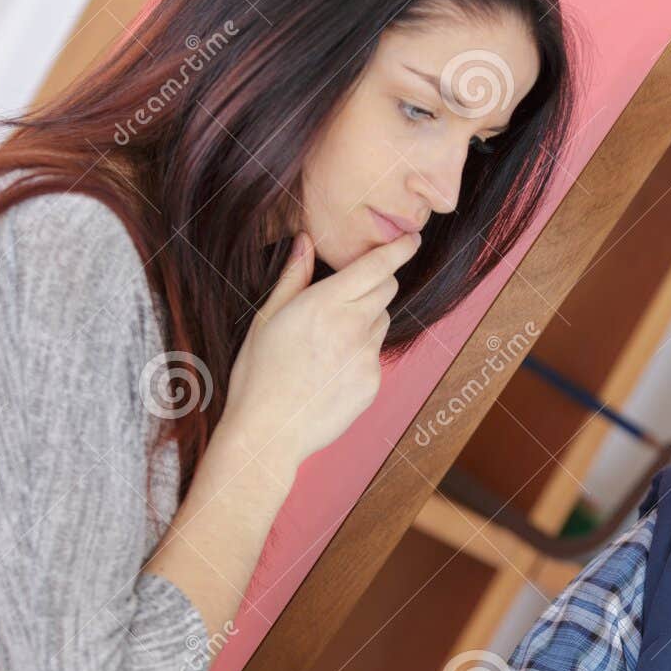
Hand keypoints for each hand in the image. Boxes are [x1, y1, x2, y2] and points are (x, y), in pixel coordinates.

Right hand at [219, 229, 421, 478]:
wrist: (269, 431)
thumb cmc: (258, 373)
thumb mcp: (267, 317)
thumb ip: (294, 276)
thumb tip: (306, 241)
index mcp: (325, 304)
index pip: (376, 266)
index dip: (399, 249)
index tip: (412, 239)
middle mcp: (352, 326)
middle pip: (387, 289)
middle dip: (376, 283)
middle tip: (348, 295)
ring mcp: (367, 357)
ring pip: (381, 322)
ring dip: (366, 319)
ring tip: (328, 341)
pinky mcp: (373, 382)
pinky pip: (375, 356)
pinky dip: (361, 354)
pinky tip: (330, 370)